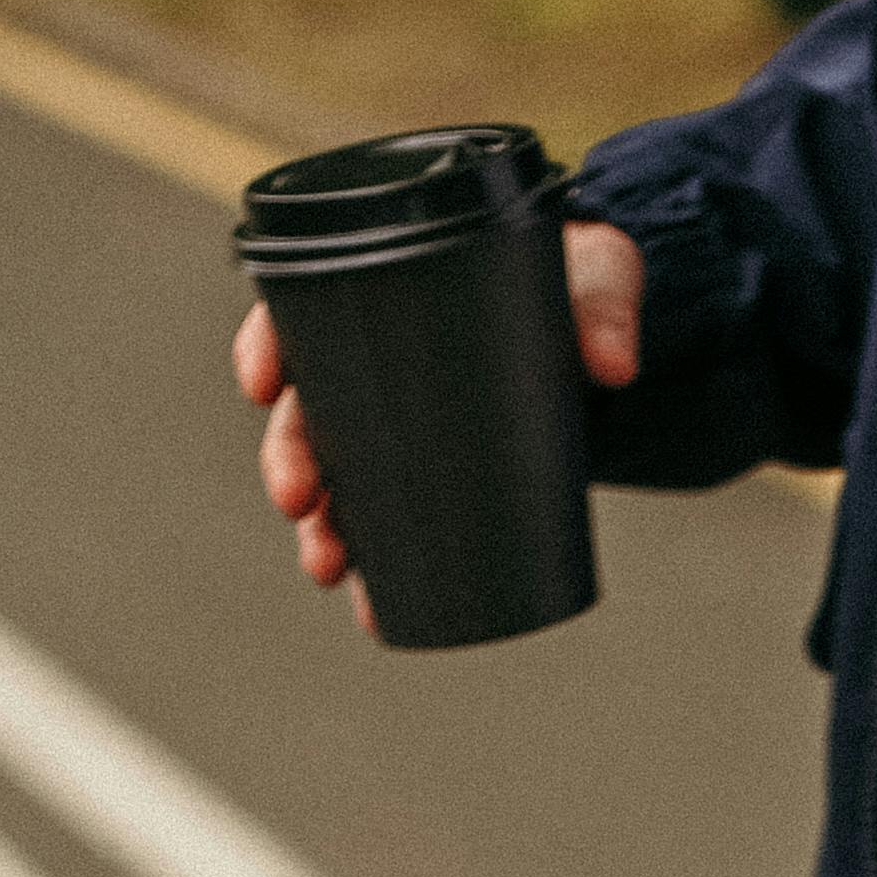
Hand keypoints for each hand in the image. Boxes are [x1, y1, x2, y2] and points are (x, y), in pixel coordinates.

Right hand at [231, 215, 646, 632]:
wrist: (602, 327)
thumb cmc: (581, 278)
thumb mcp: (597, 273)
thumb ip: (605, 305)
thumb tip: (615, 368)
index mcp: (388, 288)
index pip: (301, 309)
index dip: (267, 345)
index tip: (261, 383)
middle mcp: (377, 357)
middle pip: (306, 407)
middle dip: (289, 458)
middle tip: (298, 500)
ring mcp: (402, 418)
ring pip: (338, 472)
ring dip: (321, 523)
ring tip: (327, 566)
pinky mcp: (437, 469)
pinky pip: (392, 516)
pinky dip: (380, 563)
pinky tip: (370, 603)